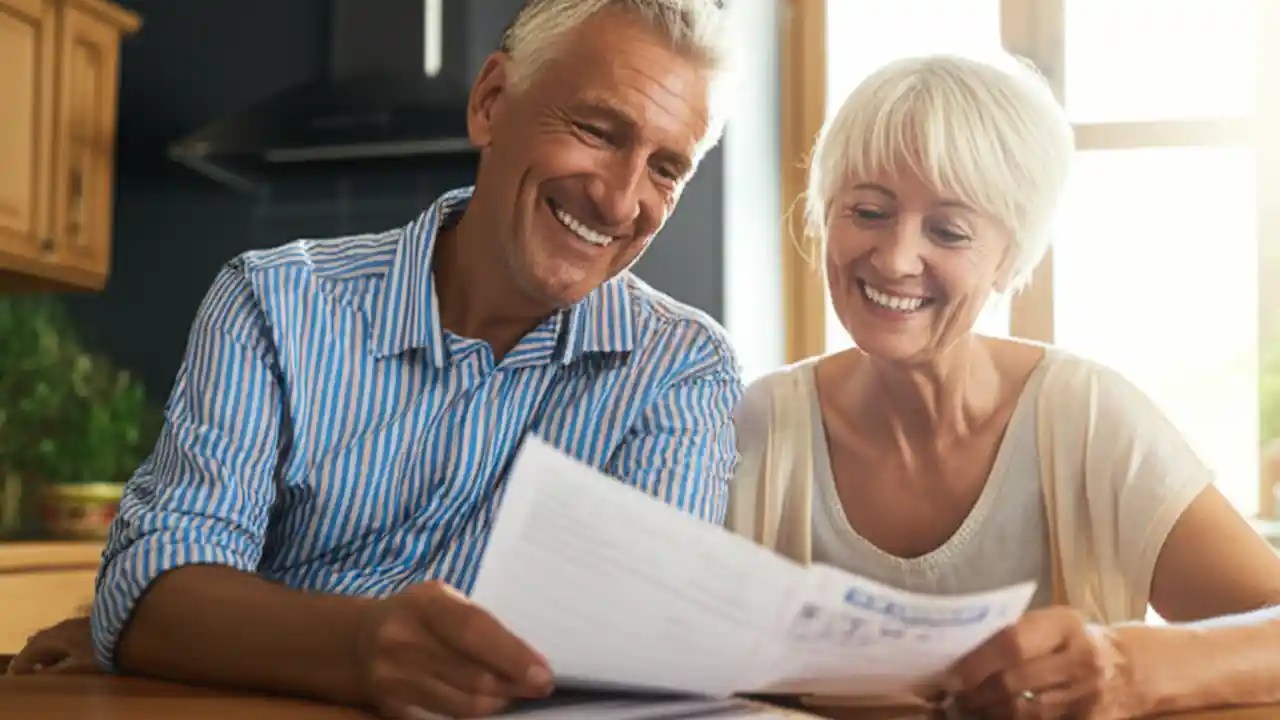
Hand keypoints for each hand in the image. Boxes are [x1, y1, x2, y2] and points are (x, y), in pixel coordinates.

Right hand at [8, 617, 101, 674]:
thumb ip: (54, 672)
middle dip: (34, 656)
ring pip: (54, 638)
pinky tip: (67, 654)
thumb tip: (38, 675)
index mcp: (53, 637)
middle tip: (31, 669)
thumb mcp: (75, 666)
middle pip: (40, 642)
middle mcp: (61, 627)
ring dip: (48, 651)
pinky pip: (66, 637)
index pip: (29, 650)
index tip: (20, 675)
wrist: (130, 627)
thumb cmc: (99, 651)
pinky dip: (61, 647)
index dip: (23, 663)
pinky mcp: (88, 625)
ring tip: (47, 664)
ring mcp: (75, 623)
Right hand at [355, 580, 553, 718]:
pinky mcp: (392, 707)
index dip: (511, 655)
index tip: (542, 673)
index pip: (474, 631)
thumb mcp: (442, 601)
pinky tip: (488, 703)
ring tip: (514, 693)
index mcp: (424, 604)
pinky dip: (473, 713)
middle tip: (540, 687)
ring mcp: (393, 677)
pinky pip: (444, 717)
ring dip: (497, 702)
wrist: (357, 642)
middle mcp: (403, 640)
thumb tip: (525, 657)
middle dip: (514, 685)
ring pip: (462, 704)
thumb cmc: (418, 617)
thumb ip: (478, 623)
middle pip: (471, 675)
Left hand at [944, 607, 1140, 718]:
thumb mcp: (1053, 624)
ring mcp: (1088, 695)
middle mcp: (1080, 660)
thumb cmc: (1075, 640)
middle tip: (952, 698)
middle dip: (976, 694)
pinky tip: (993, 719)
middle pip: (1015, 683)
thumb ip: (1016, 635)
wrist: (1131, 668)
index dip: (976, 664)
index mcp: (1065, 625)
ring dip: (989, 713)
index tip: (949, 677)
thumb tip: (961, 655)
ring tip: (967, 710)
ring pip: (1026, 712)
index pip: (1011, 644)